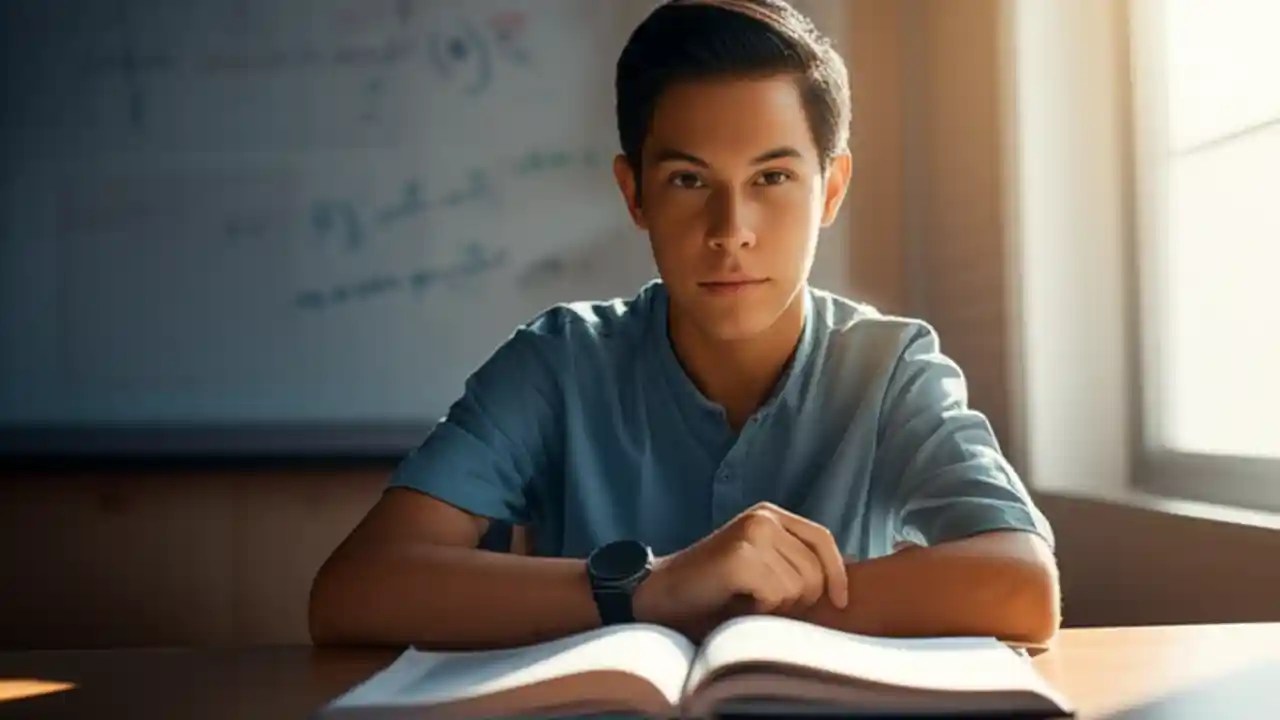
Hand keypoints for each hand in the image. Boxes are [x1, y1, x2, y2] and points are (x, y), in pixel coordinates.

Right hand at [633, 502, 848, 636]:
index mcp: (770, 515)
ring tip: (746, 602)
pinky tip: (737, 605)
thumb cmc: (711, 591)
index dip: (837, 574)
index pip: (822, 539)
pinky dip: (760, 611)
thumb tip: (840, 587)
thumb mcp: (761, 568)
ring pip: (798, 587)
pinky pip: (776, 596)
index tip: (840, 603)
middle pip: (815, 571)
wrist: (659, 596)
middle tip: (762, 604)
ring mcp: (752, 533)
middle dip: (797, 600)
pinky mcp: (741, 556)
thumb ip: (793, 565)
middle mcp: (763, 517)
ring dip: (776, 607)